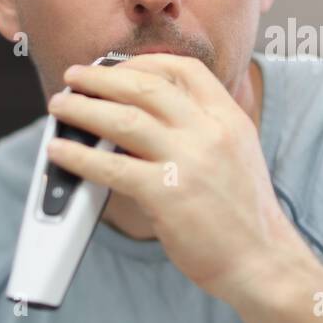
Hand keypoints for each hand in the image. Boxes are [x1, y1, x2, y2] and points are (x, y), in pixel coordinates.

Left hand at [45, 53, 312, 304]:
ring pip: (124, 120)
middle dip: (102, 77)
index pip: (185, 70)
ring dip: (83, 109)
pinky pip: (111, 168)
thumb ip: (199, 130)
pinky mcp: (166, 193)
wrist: (262, 260)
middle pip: (146, 88)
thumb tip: (145, 116)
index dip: (144, 62)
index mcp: (229, 119)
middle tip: (75, 77)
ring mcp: (188, 161)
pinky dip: (79, 156)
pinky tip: (60, 151)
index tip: (117, 65)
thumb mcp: (235, 154)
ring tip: (60, 106)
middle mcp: (210, 133)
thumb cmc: (243, 215)